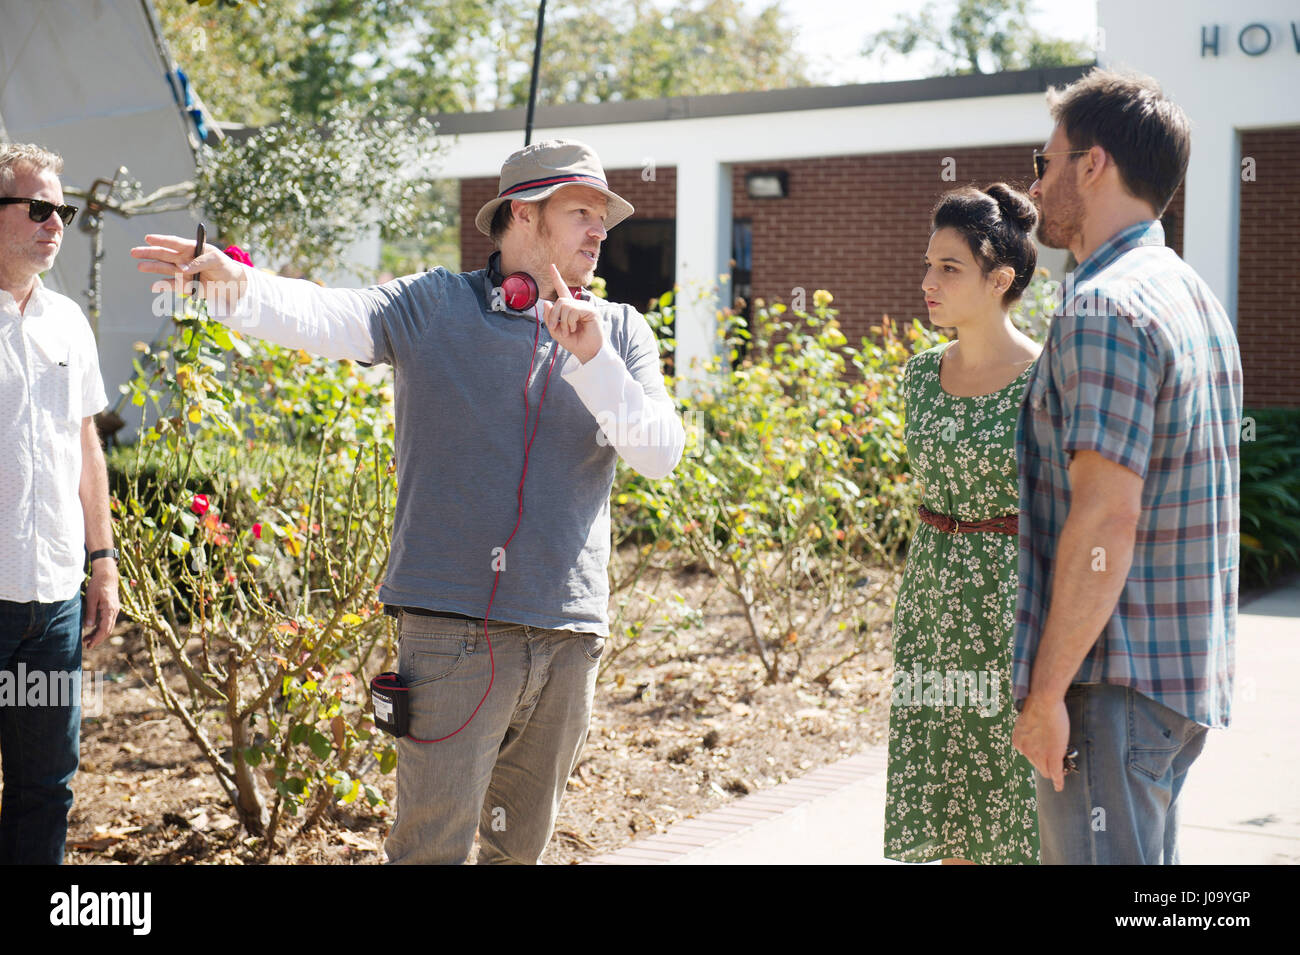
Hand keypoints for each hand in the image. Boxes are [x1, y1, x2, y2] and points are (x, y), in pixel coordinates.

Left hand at [83, 562, 120, 649]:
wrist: (107, 574)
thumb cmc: (98, 585)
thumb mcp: (91, 598)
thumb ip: (91, 613)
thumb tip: (88, 627)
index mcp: (110, 609)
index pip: (105, 629)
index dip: (97, 638)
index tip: (89, 645)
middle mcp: (114, 611)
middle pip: (108, 630)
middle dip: (98, 639)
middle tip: (87, 645)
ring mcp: (115, 609)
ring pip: (108, 626)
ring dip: (99, 634)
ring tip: (87, 639)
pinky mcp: (112, 608)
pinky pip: (108, 621)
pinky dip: (101, 627)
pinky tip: (93, 629)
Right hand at [131, 234, 247, 310]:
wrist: (232, 283)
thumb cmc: (223, 266)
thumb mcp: (216, 260)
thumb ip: (199, 262)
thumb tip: (182, 268)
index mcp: (191, 248)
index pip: (174, 242)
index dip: (161, 240)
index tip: (148, 238)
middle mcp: (184, 259)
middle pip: (164, 255)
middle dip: (149, 253)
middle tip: (134, 252)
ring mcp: (182, 272)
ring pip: (165, 269)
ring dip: (153, 268)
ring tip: (140, 266)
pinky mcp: (185, 286)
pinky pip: (172, 285)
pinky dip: (164, 286)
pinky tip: (154, 286)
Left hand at [541, 263, 602, 363]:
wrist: (587, 352)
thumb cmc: (574, 342)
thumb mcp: (556, 331)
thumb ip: (549, 317)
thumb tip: (547, 302)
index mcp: (570, 308)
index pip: (562, 290)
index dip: (556, 278)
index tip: (551, 266)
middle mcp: (578, 304)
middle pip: (559, 300)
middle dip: (553, 315)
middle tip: (555, 328)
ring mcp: (585, 306)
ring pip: (565, 305)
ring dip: (562, 321)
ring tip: (568, 331)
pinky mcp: (591, 311)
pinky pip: (573, 310)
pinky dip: (569, 321)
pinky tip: (574, 328)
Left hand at [1011, 693, 1069, 791]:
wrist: (1042, 702)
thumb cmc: (1036, 706)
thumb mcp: (1027, 719)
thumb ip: (1030, 730)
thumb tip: (1036, 730)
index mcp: (1018, 741)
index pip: (1028, 754)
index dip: (1037, 754)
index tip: (1042, 754)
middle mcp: (1025, 751)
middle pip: (1036, 764)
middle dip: (1044, 763)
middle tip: (1054, 761)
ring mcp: (1039, 755)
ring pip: (1045, 770)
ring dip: (1052, 770)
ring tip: (1060, 771)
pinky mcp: (1053, 756)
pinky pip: (1056, 773)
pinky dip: (1058, 781)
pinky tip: (1059, 786)